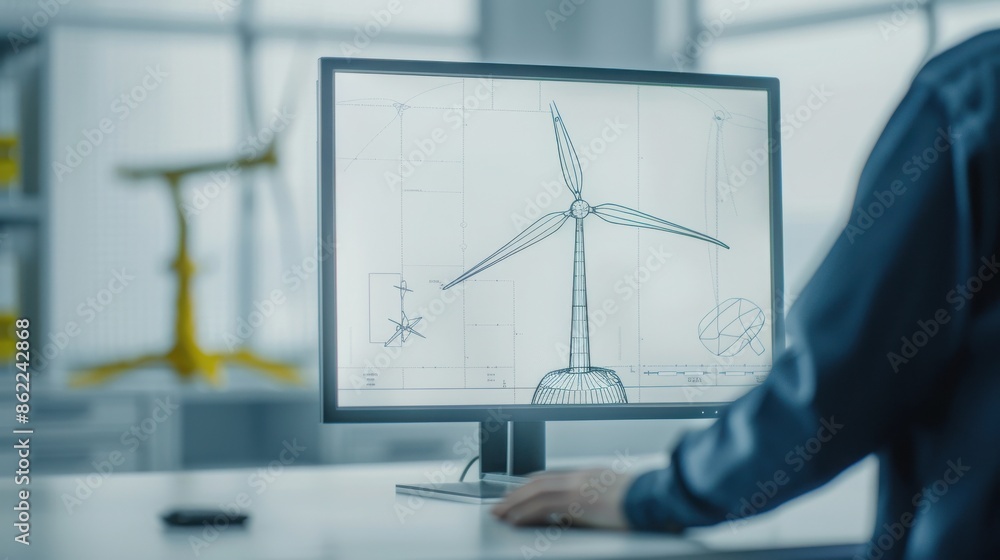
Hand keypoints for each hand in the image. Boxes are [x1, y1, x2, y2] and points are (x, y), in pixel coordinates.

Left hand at [491, 468, 634, 529]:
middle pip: (538, 482)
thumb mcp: (617, 498)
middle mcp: (580, 476)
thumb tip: (584, 515)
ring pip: (534, 492)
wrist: (656, 497)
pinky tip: (514, 520)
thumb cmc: (646, 501)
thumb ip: (597, 503)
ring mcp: (578, 486)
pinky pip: (542, 506)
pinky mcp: (577, 500)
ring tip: (499, 513)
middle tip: (500, 504)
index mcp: (589, 475)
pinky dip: (524, 512)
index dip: (530, 486)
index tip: (517, 494)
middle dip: (516, 494)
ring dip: (514, 503)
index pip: (551, 477)